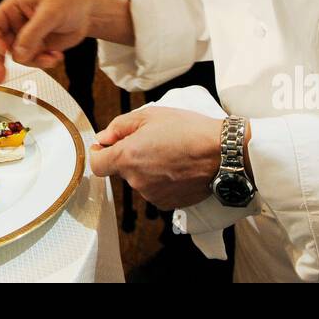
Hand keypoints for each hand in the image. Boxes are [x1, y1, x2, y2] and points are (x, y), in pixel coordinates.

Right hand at [0, 0, 94, 82]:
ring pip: (17, 57)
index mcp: (13, 7)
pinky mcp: (37, 48)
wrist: (88, 14)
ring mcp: (26, 37)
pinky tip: (56, 56)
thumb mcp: (50, 13)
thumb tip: (18, 53)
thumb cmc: (69, 3)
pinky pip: (32, 61)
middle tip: (1, 76)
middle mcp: (16, 23)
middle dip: (2, 61)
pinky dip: (44, 62)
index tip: (2, 51)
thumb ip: (32, 33)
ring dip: (34, 61)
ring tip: (51, 56)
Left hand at [90, 106, 225, 210]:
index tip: (105, 147)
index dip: (98, 154)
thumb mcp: (150, 115)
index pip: (97, 164)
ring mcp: (152, 195)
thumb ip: (120, 126)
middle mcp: (136, 180)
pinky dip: (162, 181)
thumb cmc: (188, 130)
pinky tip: (177, 167)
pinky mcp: (168, 204)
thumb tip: (103, 137)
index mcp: (127, 157)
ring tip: (170, 153)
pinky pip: (156, 191)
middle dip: (130, 156)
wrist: (222, 153)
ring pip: (140, 180)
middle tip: (152, 141)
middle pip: (122, 170)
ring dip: (147, 169)